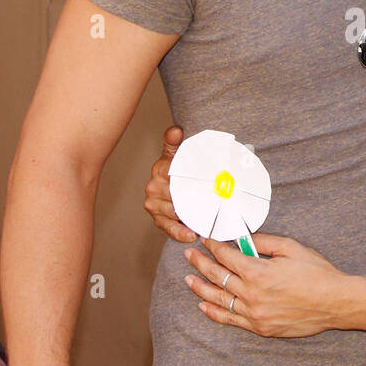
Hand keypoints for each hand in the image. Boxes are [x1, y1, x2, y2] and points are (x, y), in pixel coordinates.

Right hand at [143, 124, 195, 242]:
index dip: (190, 183)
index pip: (175, 177)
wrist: (169, 183)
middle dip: (193, 202)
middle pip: (176, 197)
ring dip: (189, 219)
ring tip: (206, 223)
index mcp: (160, 170)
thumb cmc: (176, 168)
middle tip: (211, 207)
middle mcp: (153, 188)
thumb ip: (174, 142)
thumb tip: (176, 130)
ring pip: (173, 213)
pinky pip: (169, 228)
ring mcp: (154, 205)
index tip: (205, 187)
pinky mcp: (157, 219)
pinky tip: (192, 235)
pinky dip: (180, 233)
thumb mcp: (176, 153)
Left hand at [183, 235, 347, 336]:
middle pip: (217, 276)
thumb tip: (245, 238)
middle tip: (188, 255)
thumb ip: (264, 241)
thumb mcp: (291, 248)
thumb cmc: (317, 273)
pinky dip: (214, 312)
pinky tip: (204, 305)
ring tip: (188, 279)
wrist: (335, 303)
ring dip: (201, 287)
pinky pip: (230, 319)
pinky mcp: (260, 327)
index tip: (204, 239)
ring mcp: (254, 314)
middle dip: (200, 263)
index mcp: (258, 272)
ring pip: (219, 299)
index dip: (212, 245)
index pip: (226, 256)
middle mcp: (251, 294)